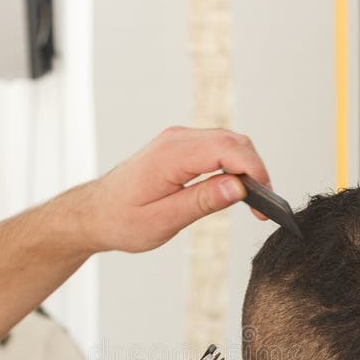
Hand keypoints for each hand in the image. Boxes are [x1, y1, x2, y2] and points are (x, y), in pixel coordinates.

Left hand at [75, 126, 270, 252]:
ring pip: (229, 143)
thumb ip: (201, 201)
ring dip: (246, 169)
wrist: (94, 213)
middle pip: (234, 142)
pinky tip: (235, 190)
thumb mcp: (163, 220)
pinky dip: (233, 166)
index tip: (264, 202)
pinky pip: (216, 148)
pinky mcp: (180, 147)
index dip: (254, 172)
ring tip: (252, 203)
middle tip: (262, 208)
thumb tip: (237, 187)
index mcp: (171, 155)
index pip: (227, 149)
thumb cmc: (122, 220)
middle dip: (255, 171)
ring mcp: (178, 140)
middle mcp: (176, 139)